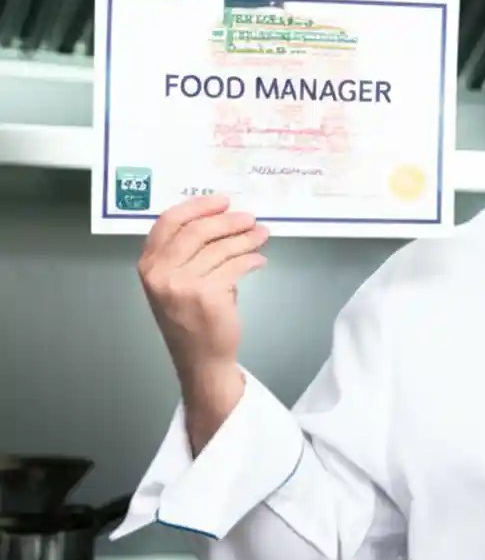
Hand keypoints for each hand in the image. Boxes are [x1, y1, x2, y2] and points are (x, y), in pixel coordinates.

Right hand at [137, 194, 267, 383]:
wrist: (199, 358)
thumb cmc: (189, 318)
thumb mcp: (174, 283)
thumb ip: (186, 254)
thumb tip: (222, 222)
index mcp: (148, 265)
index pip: (168, 222)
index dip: (197, 207)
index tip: (222, 201)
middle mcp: (161, 273)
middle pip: (197, 231)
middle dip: (228, 221)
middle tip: (250, 218)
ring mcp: (183, 285)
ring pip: (221, 248)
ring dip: (246, 238)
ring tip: (261, 235)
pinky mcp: (208, 295)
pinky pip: (235, 265)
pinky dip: (251, 259)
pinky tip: (258, 259)